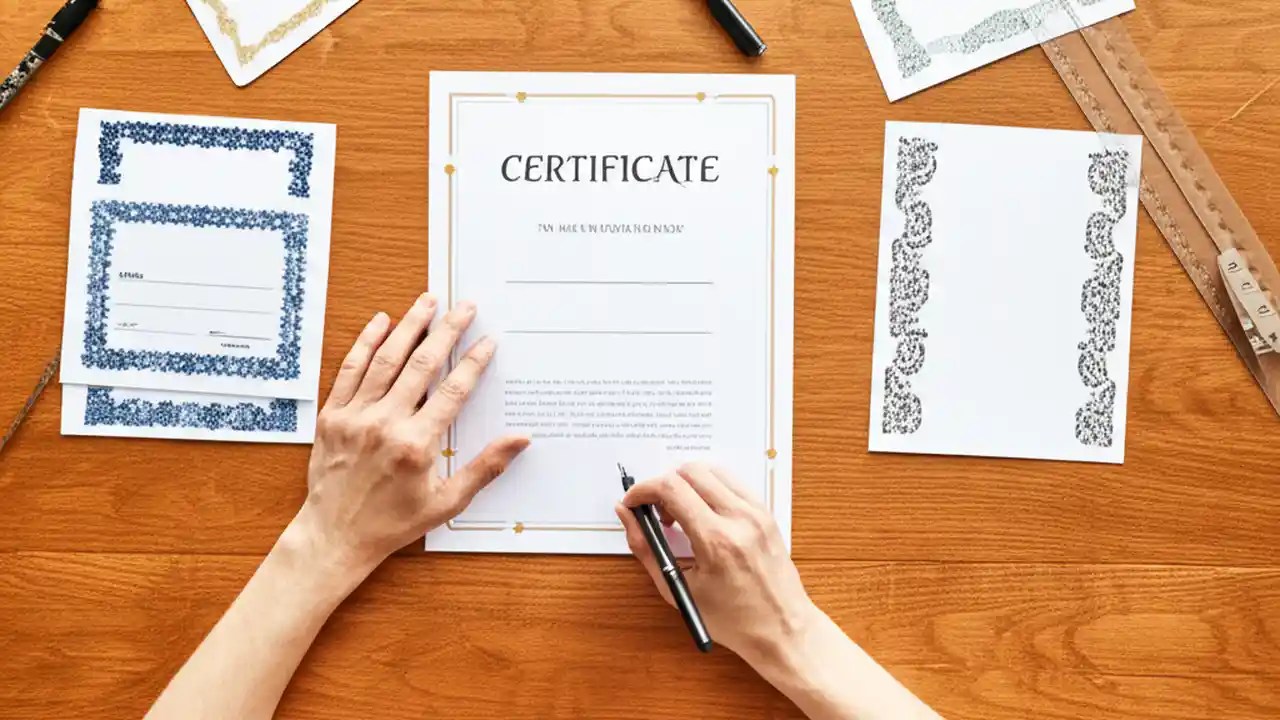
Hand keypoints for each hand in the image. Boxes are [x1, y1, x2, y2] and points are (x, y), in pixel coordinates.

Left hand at [296, 293, 528, 574]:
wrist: (335, 536)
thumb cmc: (392, 523)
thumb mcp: (447, 502)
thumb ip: (485, 466)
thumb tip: (520, 440)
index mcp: (416, 445)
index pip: (453, 391)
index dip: (474, 362)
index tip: (488, 341)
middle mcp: (385, 424)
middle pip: (422, 365)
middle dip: (447, 331)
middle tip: (465, 307)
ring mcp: (355, 416)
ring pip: (386, 359)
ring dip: (409, 326)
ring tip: (428, 301)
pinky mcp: (333, 416)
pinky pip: (350, 370)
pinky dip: (366, 343)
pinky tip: (381, 322)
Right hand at [616, 463, 814, 663]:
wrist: (781, 628)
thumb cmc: (732, 620)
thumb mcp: (678, 590)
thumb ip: (646, 549)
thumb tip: (627, 516)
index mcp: (716, 541)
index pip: (670, 489)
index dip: (643, 490)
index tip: (633, 502)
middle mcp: (739, 519)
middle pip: (689, 471)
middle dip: (663, 486)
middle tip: (657, 514)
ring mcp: (756, 512)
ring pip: (711, 469)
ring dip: (687, 484)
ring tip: (681, 515)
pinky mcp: (765, 513)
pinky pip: (732, 482)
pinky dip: (710, 488)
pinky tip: (704, 515)